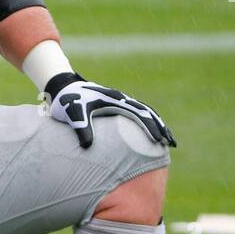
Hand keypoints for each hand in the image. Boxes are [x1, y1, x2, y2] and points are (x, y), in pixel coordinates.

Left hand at [45, 73, 175, 148]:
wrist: (63, 87)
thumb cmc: (67, 100)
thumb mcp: (72, 114)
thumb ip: (80, 128)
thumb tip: (87, 146)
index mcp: (114, 100)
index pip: (139, 113)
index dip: (150, 127)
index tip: (159, 140)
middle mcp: (120, 98)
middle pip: (148, 112)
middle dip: (161, 127)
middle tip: (171, 143)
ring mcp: (120, 100)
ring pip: (145, 111)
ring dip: (158, 124)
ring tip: (168, 140)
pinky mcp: (116, 104)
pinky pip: (137, 112)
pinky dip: (148, 121)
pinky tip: (151, 132)